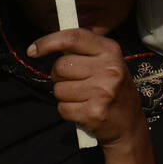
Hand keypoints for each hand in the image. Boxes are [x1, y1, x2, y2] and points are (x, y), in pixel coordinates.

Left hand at [29, 28, 146, 150]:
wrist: (129, 125)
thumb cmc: (111, 88)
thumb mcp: (106, 61)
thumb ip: (81, 50)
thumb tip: (46, 43)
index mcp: (110, 51)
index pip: (72, 38)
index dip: (48, 42)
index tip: (32, 50)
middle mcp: (109, 69)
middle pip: (60, 66)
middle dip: (59, 76)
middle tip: (74, 82)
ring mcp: (103, 92)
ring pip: (59, 89)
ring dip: (63, 95)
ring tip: (82, 98)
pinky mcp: (95, 113)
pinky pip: (62, 108)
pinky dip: (67, 111)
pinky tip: (82, 111)